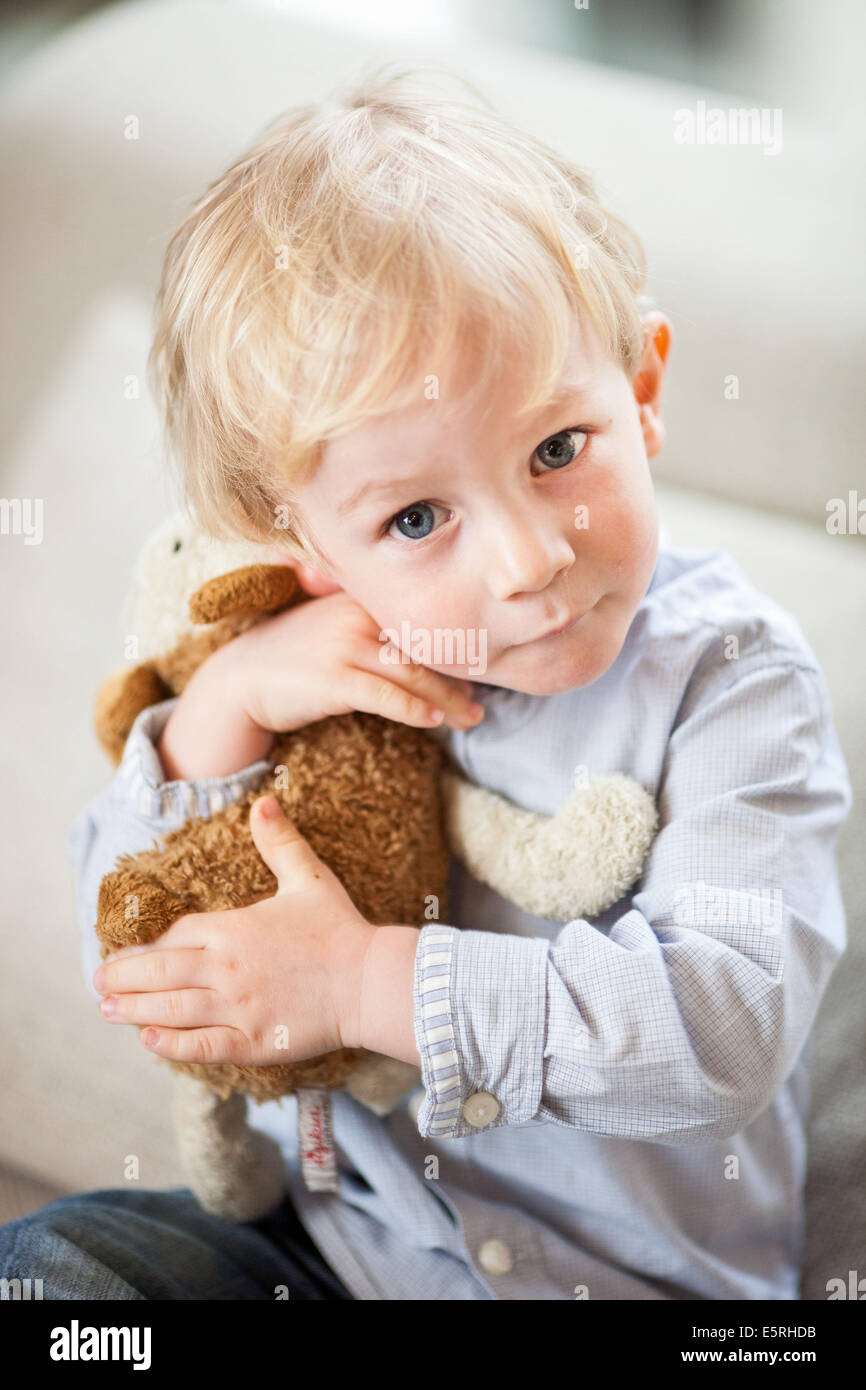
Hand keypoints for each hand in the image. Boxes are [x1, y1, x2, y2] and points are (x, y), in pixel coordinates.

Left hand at [92, 795, 378, 1064]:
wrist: (370, 980)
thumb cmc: (339, 929)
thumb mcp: (309, 877)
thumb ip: (280, 842)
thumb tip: (263, 801)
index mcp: (233, 929)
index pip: (174, 936)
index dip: (145, 944)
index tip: (123, 949)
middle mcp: (226, 969)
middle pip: (160, 972)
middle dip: (124, 977)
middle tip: (98, 982)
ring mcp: (237, 1007)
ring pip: (171, 1010)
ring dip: (134, 1010)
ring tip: (109, 1010)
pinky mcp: (252, 1039)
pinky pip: (201, 1044)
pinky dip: (171, 1044)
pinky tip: (149, 1040)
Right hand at [222, 585, 484, 735]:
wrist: (242, 677)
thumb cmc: (295, 658)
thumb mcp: (337, 631)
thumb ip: (376, 634)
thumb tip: (422, 659)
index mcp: (364, 601)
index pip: (421, 626)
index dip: (453, 654)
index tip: (476, 679)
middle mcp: (358, 617)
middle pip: (424, 651)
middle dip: (458, 682)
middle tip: (480, 708)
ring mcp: (345, 647)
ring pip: (413, 675)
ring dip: (449, 701)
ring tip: (470, 721)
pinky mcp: (333, 680)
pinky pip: (385, 696)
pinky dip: (415, 709)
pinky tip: (435, 721)